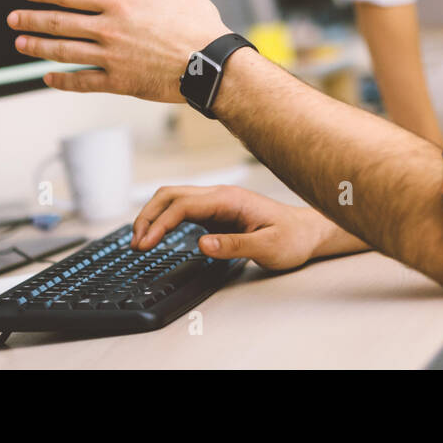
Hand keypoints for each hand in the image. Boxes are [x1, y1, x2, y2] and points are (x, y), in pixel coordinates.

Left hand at [8, 0, 230, 101]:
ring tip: (21, 43)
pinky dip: (62, 80)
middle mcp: (109, 29)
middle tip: (13, 18)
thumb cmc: (198, 25)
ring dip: (38, 47)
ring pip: (64, 51)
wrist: (210, 64)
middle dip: (31, 19)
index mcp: (120, 2)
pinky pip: (81, 82)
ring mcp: (110, 58)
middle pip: (59, 22)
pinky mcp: (118, 82)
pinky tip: (48, 78)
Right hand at [131, 185, 351, 270]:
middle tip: (135, 243)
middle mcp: (220, 195)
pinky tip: (157, 234)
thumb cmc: (292, 238)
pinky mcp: (215, 212)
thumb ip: (235, 246)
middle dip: (148, 215)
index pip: (183, 205)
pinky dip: (164, 218)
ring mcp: (216, 202)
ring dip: (153, 215)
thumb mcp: (268, 247)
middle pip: (171, 195)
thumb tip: (201, 243)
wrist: (307, 233)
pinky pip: (182, 209)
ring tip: (139, 240)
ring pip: (173, 198)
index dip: (160, 224)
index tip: (146, 244)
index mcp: (230, 199)